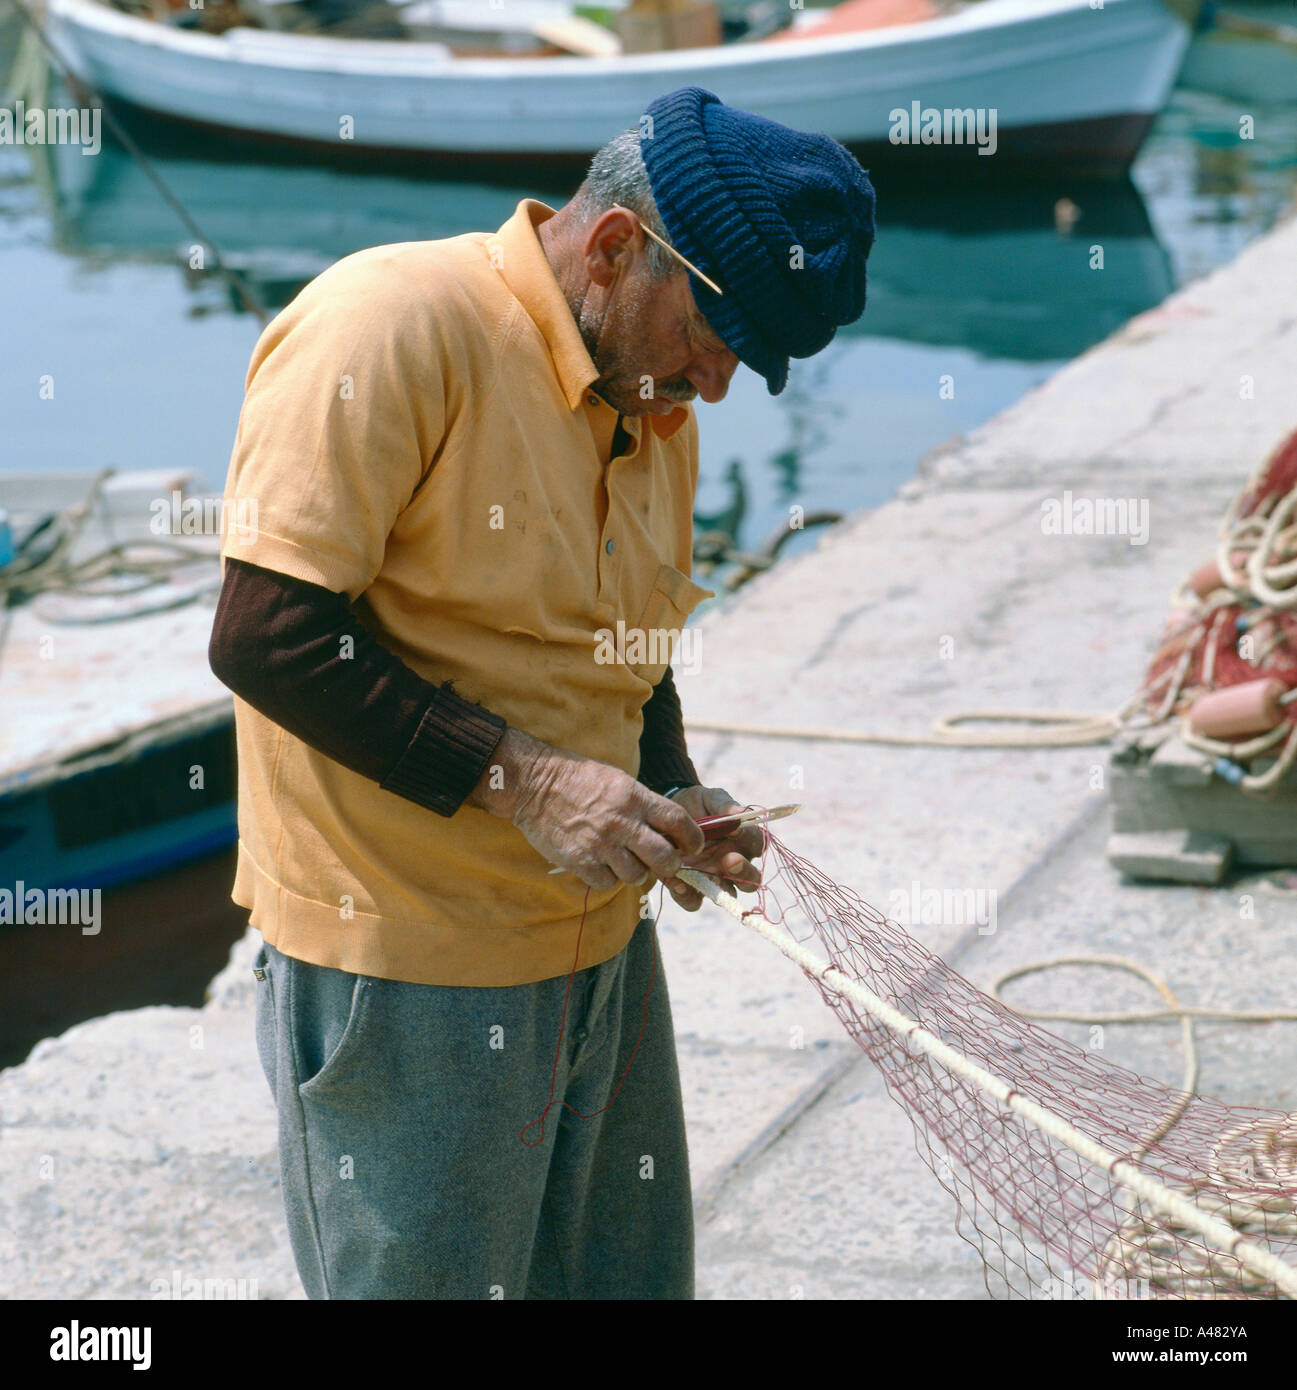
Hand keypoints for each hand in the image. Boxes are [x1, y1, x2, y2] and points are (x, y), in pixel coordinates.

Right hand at [476, 729, 704, 890]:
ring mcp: (600, 843)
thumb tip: (672, 832)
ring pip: (637, 876)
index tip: (693, 846)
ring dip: (636, 873)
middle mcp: (622, 822)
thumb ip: (645, 806)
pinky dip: (609, 878)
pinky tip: (601, 864)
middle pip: (664, 858)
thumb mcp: (619, 782)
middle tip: (665, 864)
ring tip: (626, 861)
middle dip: (671, 865)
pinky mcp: (579, 860)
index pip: (679, 822)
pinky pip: (608, 883)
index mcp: (635, 797)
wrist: (534, 784)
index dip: (693, 838)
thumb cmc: (581, 781)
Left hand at [659, 784, 763, 911]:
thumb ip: (724, 806)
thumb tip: (740, 817)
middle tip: (730, 860)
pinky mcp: (691, 886)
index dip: (751, 841)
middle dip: (744, 873)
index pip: (757, 845)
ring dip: (720, 888)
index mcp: (743, 841)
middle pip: (751, 880)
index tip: (737, 830)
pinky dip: (688, 895)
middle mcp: (732, 863)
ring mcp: (713, 877)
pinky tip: (679, 883)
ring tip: (708, 877)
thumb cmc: (697, 805)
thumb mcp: (710, 799)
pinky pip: (694, 900)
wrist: (668, 814)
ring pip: (726, 894)